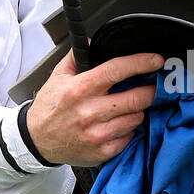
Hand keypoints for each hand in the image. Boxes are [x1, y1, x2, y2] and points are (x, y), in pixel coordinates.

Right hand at [25, 50, 163, 166]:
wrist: (36, 141)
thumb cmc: (49, 108)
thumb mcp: (57, 77)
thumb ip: (76, 57)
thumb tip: (92, 42)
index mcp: (79, 89)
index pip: (117, 70)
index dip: (141, 63)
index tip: (156, 60)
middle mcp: (89, 112)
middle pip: (136, 98)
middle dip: (149, 90)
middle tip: (149, 87)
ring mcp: (97, 134)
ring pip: (136, 118)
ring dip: (137, 111)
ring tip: (125, 107)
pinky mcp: (102, 151)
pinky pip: (129, 137)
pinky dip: (128, 130)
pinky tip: (117, 125)